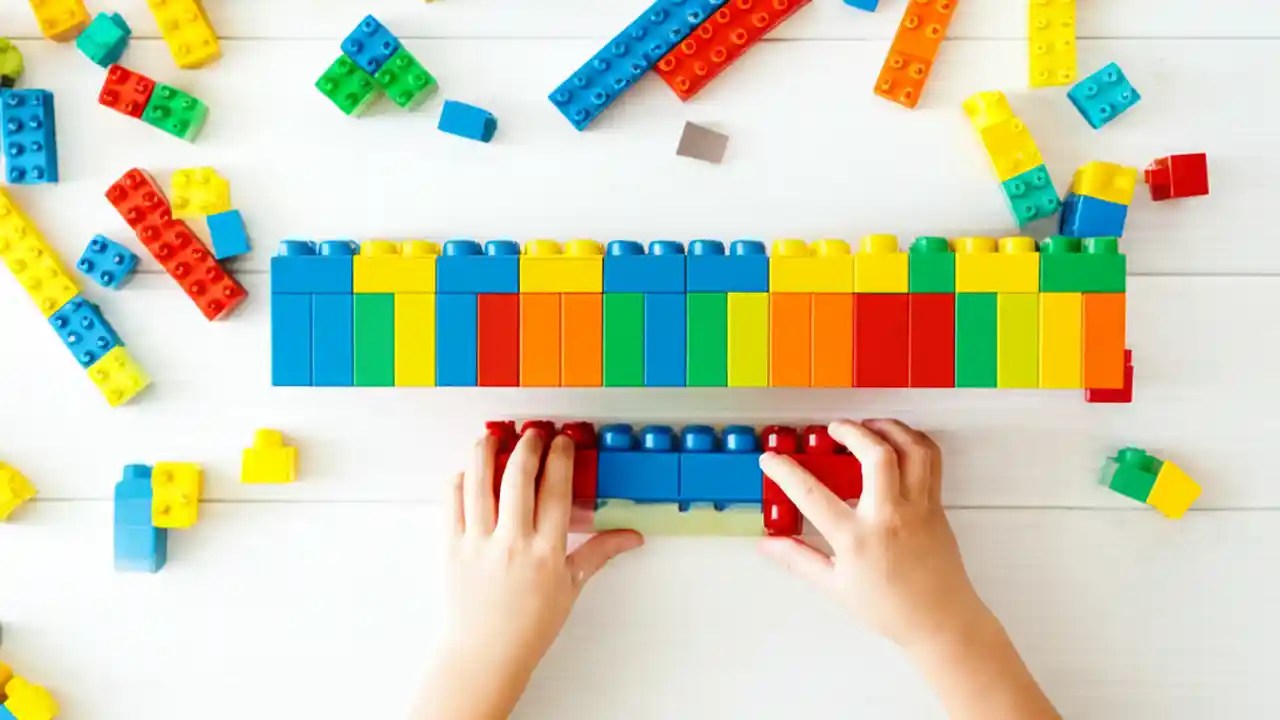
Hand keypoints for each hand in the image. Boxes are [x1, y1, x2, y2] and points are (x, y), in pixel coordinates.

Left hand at [420, 428, 642, 718]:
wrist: (485, 655)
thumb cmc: (529, 626)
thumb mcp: (570, 588)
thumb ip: (598, 553)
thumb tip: (631, 537)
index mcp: (546, 552)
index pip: (555, 490)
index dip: (560, 458)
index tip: (562, 441)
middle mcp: (512, 543)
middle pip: (518, 477)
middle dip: (527, 446)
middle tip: (532, 432)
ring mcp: (478, 544)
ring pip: (479, 482)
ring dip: (486, 452)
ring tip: (493, 436)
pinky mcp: (451, 548)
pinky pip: (453, 503)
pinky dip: (460, 481)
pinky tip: (468, 470)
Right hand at [758, 419, 991, 650]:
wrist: (940, 622)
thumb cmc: (892, 609)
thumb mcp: (835, 586)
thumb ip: (799, 559)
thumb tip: (768, 545)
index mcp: (857, 539)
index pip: (812, 495)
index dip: (786, 472)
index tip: (771, 460)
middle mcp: (889, 517)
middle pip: (875, 455)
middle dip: (851, 432)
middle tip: (834, 428)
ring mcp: (917, 508)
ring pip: (911, 450)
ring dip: (889, 428)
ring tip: (869, 426)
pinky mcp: (936, 506)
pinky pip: (930, 461)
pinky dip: (914, 441)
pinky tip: (899, 441)